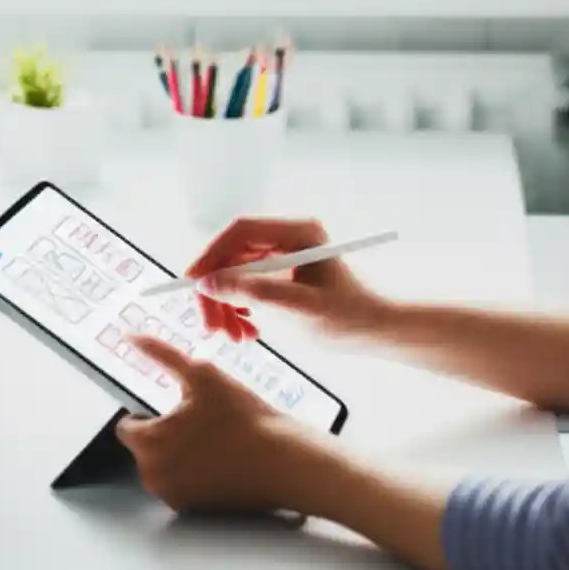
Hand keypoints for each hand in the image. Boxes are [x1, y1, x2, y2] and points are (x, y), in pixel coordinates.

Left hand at [115, 335, 325, 512]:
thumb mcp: (203, 375)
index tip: (180, 411)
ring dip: (178, 454)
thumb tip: (132, 337)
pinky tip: (221, 462)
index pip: (128, 425)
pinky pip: (181, 484)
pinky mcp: (191, 509)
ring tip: (215, 442)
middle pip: (146, 447)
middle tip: (203, 424)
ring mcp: (171, 496)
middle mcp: (151, 475)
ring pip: (164, 466)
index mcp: (147, 443)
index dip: (151, 414)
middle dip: (166, 435)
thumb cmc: (243, 416)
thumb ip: (163, 355)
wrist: (283, 461)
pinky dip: (193, 474)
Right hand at [186, 217, 388, 341]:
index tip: (191, 285)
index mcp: (299, 232)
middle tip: (211, 327)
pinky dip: (240, 310)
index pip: (240, 232)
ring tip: (234, 337)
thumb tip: (206, 284)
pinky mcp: (281, 275)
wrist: (377, 332)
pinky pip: (246, 287)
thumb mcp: (298, 309)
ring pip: (235, 274)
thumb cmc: (349, 317)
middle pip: (233, 255)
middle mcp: (288, 237)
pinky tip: (248, 333)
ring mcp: (283, 255)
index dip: (210, 256)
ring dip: (226, 306)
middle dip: (217, 292)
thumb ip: (252, 293)